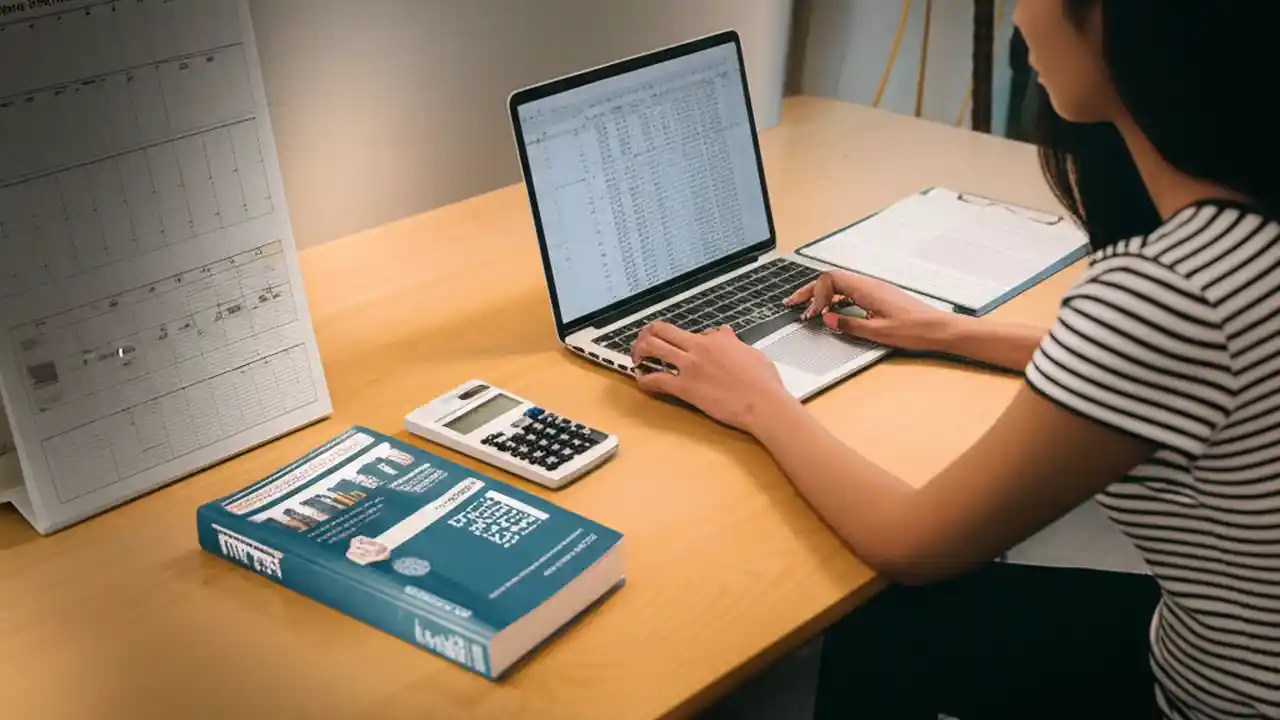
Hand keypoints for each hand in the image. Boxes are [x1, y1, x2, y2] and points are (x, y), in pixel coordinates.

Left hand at [631, 322, 794, 431]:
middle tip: (643, 343)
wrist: (763, 403)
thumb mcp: (752, 354)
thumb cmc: (764, 382)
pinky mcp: (685, 387)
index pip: (693, 331)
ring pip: (654, 347)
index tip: (683, 349)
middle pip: (662, 329)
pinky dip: (644, 380)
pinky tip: (642, 382)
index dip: (684, 340)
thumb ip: (735, 344)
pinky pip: (656, 379)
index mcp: (717, 338)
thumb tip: (728, 337)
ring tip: (637, 359)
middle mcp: (699, 347)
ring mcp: (690, 366)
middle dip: (648, 333)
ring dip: (640, 351)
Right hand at [784, 271, 955, 351]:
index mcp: (866, 289)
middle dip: (810, 291)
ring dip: (821, 295)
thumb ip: (849, 325)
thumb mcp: (878, 332)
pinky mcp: (879, 296)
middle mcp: (869, 285)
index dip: (816, 294)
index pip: (830, 279)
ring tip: (807, 309)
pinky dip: (835, 299)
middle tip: (792, 303)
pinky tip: (831, 311)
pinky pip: (850, 292)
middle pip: (832, 280)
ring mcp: (874, 289)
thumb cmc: (913, 330)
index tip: (813, 314)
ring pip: (840, 285)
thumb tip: (827, 319)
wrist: (938, 328)